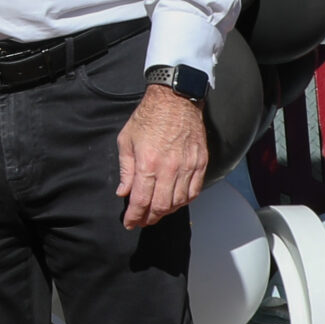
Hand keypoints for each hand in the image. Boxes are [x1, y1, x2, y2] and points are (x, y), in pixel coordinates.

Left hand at [117, 84, 208, 229]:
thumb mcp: (126, 140)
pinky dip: (184, 201)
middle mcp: (169, 168)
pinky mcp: (201, 163)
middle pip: (161, 206)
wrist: (175, 100)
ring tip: (156, 213)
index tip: (129, 223)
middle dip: (150, 218)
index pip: (141, 200)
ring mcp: (188, 167)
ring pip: (179, 202)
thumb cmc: (147, 117)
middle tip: (142, 221)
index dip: (134, 216)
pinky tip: (175, 202)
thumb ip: (125, 170)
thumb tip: (123, 192)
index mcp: (147, 163)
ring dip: (167, 212)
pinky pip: (195, 191)